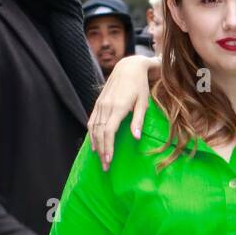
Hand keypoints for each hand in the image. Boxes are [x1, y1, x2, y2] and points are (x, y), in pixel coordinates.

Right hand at [88, 55, 156, 169]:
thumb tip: (136, 138)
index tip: (109, 161)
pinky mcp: (98, 103)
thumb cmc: (140, 86)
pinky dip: (91, 134)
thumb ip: (138, 121)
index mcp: (118, 107)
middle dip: (102, 151)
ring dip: (96, 145)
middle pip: (99, 133)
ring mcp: (100, 104)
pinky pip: (92, 121)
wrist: (128, 67)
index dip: (108, 147)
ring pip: (93, 128)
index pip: (109, 132)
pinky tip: (94, 145)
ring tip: (100, 159)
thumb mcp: (143, 103)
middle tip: (105, 167)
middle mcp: (106, 106)